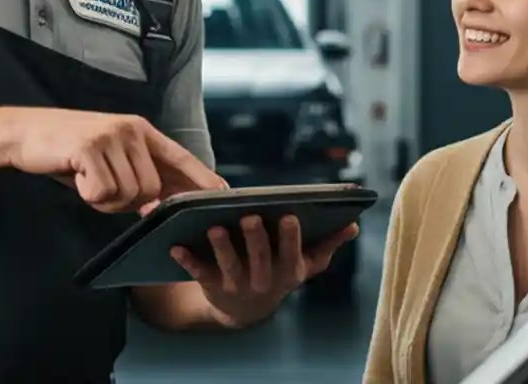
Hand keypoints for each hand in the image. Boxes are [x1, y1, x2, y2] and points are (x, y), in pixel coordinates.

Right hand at [7, 109, 225, 212]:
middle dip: (127, 202)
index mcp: (140, 131)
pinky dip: (87, 195)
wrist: (24, 133)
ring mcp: (111, 136)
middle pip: (151, 189)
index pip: (180, 157)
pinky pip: (103, 193)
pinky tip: (75, 177)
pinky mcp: (90, 147)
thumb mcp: (108, 157)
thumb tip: (160, 202)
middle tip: (99, 187)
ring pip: (128, 194)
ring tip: (85, 178)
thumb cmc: (68, 151)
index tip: (223, 194)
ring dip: (105, 200)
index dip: (202, 178)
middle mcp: (131, 130)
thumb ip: (136, 173)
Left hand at [170, 215, 359, 328]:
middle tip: (251, 216)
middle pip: (260, 258)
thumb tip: (352, 224)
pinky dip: (187, 260)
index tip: (289, 217)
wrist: (247, 310)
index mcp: (288, 271)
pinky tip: (175, 246)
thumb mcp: (306, 264)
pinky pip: (199, 273)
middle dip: (255, 237)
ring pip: (229, 265)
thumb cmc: (280, 273)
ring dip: (222, 247)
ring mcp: (237, 284)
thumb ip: (328, 244)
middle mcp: (264, 280)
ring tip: (215, 227)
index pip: (292, 253)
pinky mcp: (212, 285)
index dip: (291, 237)